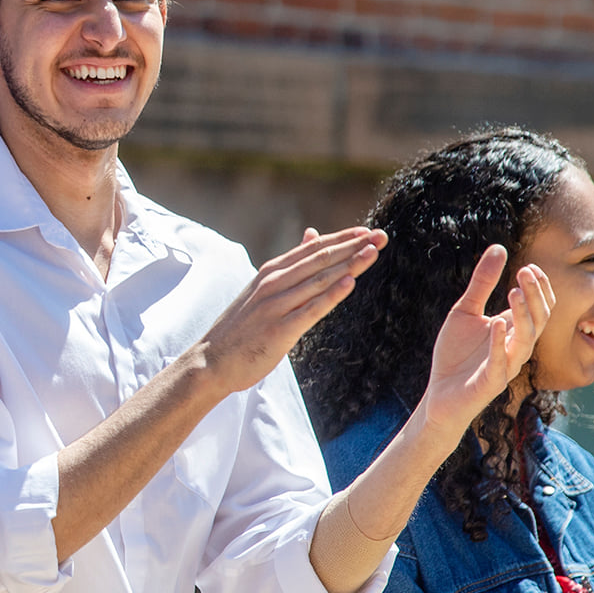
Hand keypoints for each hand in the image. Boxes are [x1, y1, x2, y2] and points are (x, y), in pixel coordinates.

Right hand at [194, 226, 386, 396]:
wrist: (212, 361)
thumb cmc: (241, 328)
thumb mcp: (262, 289)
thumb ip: (290, 265)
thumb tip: (312, 235)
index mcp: (270, 273)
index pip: (312, 248)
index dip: (341, 238)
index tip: (368, 231)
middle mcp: (273, 284)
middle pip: (319, 259)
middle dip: (352, 247)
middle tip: (381, 236)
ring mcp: (275, 306)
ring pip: (318, 280)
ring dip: (348, 265)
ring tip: (372, 253)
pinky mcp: (279, 329)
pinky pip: (310, 309)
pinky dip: (330, 295)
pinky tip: (349, 283)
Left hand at [415, 246, 552, 442]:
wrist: (440, 393)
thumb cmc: (456, 354)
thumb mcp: (465, 311)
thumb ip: (481, 283)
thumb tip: (499, 248)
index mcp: (514, 331)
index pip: (540, 308)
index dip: (539, 289)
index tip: (529, 266)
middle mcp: (516, 348)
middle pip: (538, 320)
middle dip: (534, 297)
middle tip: (524, 273)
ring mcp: (506, 366)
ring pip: (526, 341)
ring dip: (523, 316)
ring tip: (514, 292)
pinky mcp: (490, 382)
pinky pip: (500, 363)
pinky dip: (499, 343)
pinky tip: (496, 323)